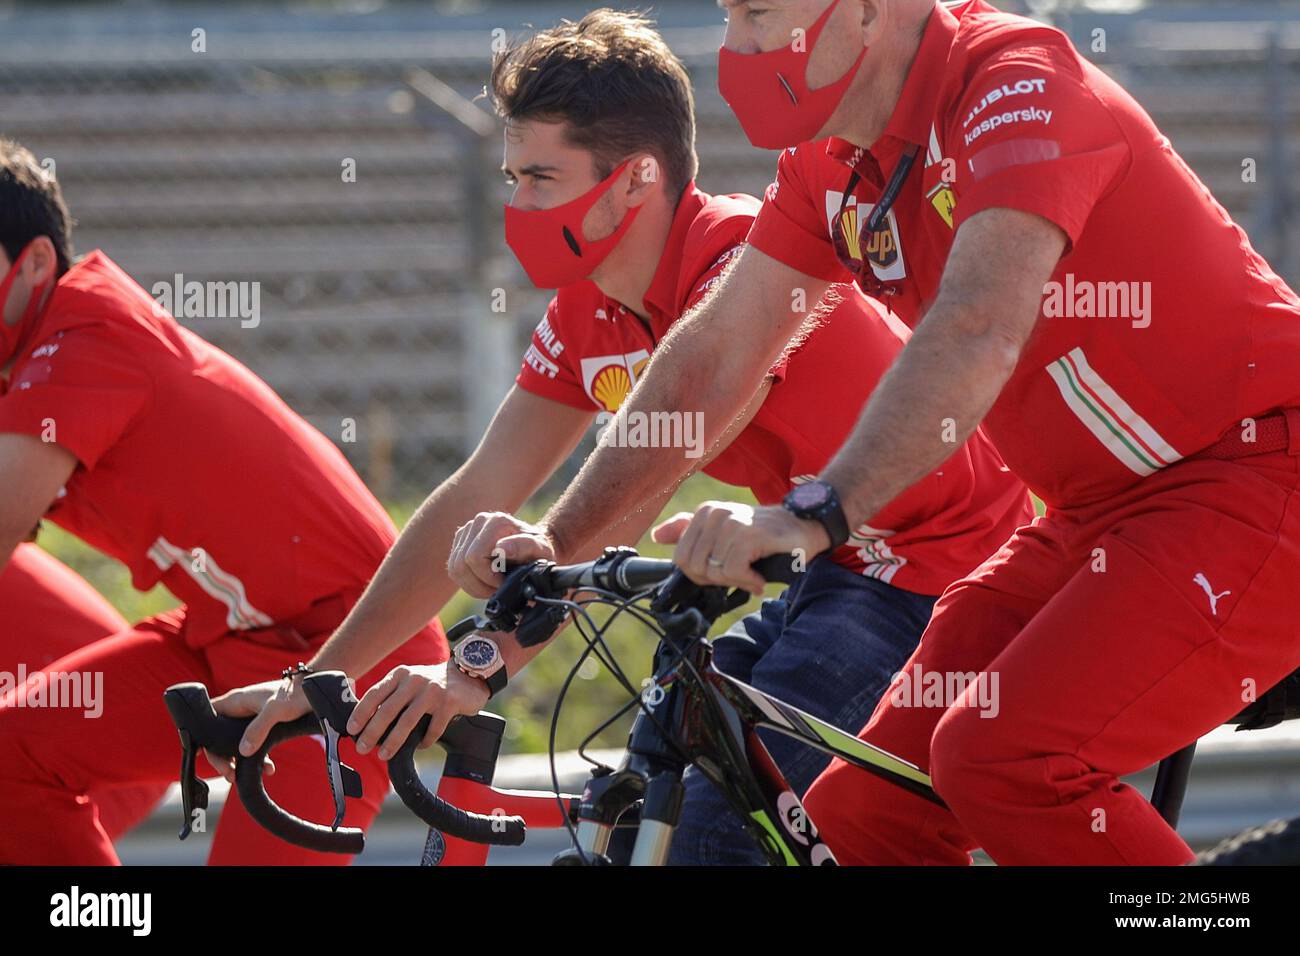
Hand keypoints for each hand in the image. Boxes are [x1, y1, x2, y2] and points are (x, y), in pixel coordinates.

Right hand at [207, 679, 310, 782]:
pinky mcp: (262, 724)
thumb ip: (258, 729)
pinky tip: (269, 769)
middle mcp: (238, 709)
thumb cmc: (294, 694)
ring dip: (239, 761)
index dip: (199, 736)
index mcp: (234, 701)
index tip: (200, 756)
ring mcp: (249, 717)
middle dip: (222, 758)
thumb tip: (243, 751)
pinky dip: (257, 758)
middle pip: (218, 737)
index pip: (206, 719)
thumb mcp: (274, 711)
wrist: (314, 690)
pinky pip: (252, 744)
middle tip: (230, 775)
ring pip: (235, 743)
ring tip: (245, 777)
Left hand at [347, 662, 489, 759]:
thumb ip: (392, 695)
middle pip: (388, 709)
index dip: (361, 713)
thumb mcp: (409, 681)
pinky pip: (433, 727)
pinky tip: (421, 746)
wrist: (467, 675)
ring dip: (393, 741)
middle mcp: (414, 680)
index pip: (375, 694)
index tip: (352, 730)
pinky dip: (425, 740)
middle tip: (362, 748)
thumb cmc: (432, 684)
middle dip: (372, 732)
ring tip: (384, 755)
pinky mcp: (449, 702)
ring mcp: (432, 690)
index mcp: (400, 675)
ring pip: (407, 721)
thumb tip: (367, 722)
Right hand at [447, 511, 556, 597]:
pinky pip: (454, 568)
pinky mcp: (460, 541)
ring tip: (492, 587)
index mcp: (496, 522)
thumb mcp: (540, 550)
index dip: (488, 578)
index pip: (475, 558)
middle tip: (497, 589)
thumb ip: (524, 547)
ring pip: (455, 569)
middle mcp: (478, 521)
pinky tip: (484, 582)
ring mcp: (467, 530)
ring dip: (473, 585)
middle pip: (461, 564)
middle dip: (479, 584)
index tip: (504, 583)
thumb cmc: (538, 549)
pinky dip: (468, 581)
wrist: (533, 545)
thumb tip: (502, 548)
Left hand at [654, 501, 829, 591]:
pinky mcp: (749, 535)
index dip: (701, 574)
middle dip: (718, 579)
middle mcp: (715, 514)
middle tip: (741, 574)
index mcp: (705, 512)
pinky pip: (734, 571)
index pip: (681, 558)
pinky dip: (748, 581)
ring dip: (737, 581)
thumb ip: (689, 531)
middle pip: (696, 567)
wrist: (805, 526)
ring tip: (753, 573)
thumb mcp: (724, 530)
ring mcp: (732, 523)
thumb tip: (657, 535)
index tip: (724, 571)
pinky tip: (760, 578)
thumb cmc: (765, 534)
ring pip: (715, 572)